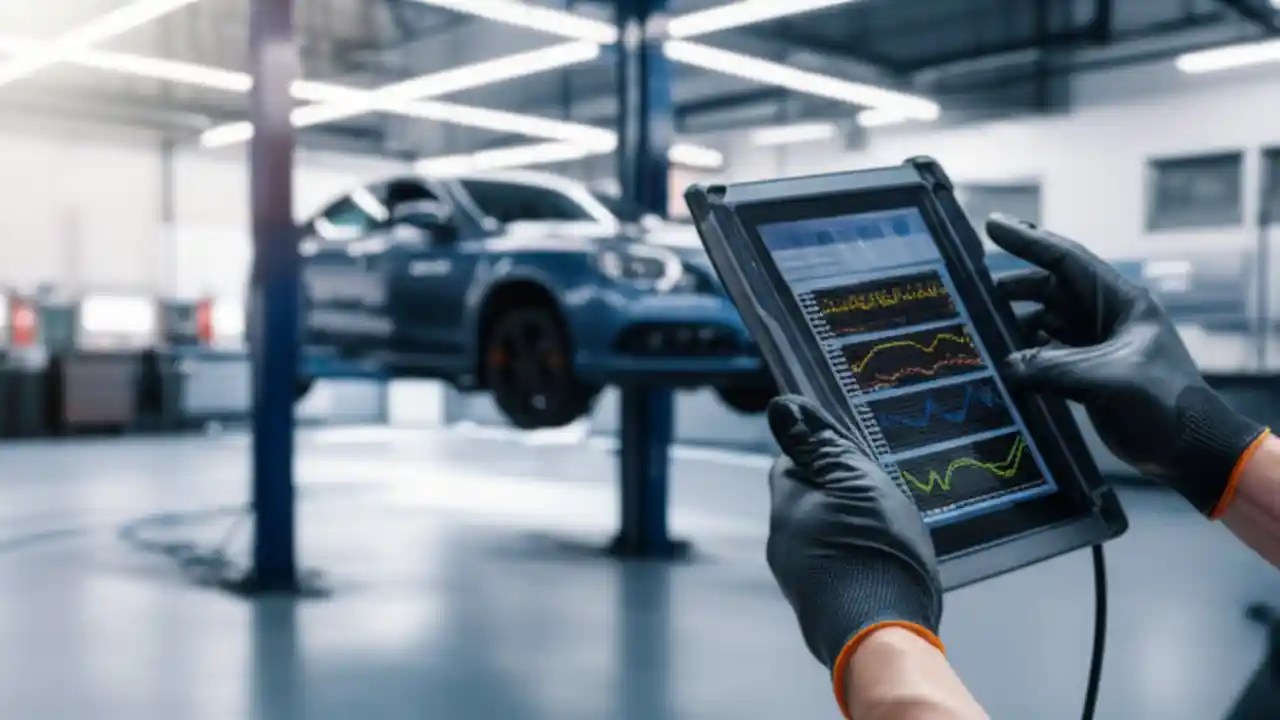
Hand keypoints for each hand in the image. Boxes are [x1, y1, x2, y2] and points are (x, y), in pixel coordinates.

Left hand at [766, 395, 942, 682]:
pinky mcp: (819, 607)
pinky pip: (834, 568)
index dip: (825, 455)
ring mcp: (798, 578)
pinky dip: (855, 560)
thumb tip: (781, 407)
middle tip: (881, 498)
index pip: (794, 461)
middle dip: (839, 494)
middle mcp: (782, 541)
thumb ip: (820, 446)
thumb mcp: (856, 482)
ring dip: (848, 528)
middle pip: (808, 500)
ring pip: (822, 535)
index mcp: (788, 504)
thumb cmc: (873, 553)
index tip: (859, 460)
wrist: (883, 640)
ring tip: (889, 534)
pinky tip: (884, 566)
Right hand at [987, 213, 1267, 516]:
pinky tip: (1002, 363)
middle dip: (1012, 289)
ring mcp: (1097, 345)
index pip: (1067, 260)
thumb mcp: (1106, 380)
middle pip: (1050, 290)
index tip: (991, 225)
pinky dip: (1024, 355)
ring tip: (981, 331)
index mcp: (1121, 303)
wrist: (1190, 449)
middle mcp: (1106, 317)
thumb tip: (1006, 365)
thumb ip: (1052, 368)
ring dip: (1015, 325)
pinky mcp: (1088, 373)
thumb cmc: (1163, 403)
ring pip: (1046, 322)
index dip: (1028, 241)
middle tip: (972, 292)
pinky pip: (1048, 353)